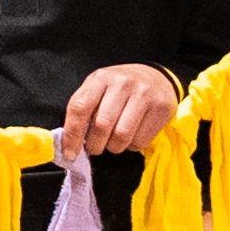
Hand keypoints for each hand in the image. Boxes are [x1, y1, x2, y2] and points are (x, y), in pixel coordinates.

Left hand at [58, 62, 179, 163]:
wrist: (154, 77)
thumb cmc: (119, 88)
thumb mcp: (97, 88)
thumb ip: (83, 109)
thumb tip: (69, 141)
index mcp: (100, 79)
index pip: (79, 107)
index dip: (72, 134)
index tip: (70, 153)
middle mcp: (122, 84)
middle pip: (102, 125)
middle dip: (95, 145)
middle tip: (95, 148)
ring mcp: (143, 95)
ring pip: (122, 136)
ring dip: (114, 147)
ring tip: (113, 142)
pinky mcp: (160, 109)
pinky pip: (141, 140)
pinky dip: (132, 146)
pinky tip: (131, 137)